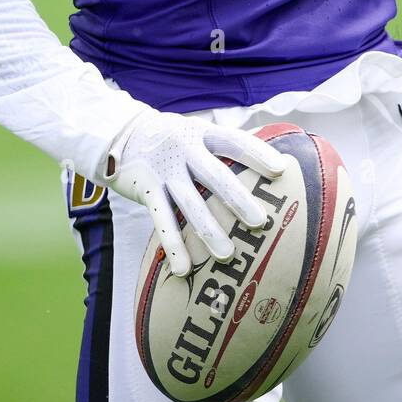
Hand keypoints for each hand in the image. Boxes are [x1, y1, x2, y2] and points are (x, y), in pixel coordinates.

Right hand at [101, 109, 288, 274]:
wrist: (120, 134)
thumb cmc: (170, 140)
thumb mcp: (193, 132)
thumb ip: (220, 147)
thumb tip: (268, 161)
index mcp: (200, 132)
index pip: (233, 141)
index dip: (257, 154)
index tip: (281, 170)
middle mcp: (183, 148)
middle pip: (215, 175)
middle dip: (238, 199)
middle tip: (260, 222)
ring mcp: (164, 169)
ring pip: (190, 203)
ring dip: (208, 231)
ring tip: (227, 255)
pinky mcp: (146, 188)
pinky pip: (161, 219)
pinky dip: (173, 245)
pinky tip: (183, 269)